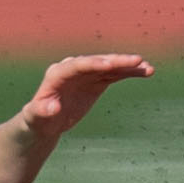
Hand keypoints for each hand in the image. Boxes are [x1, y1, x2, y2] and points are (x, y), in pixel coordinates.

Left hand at [19, 54, 153, 139]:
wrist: (46, 121)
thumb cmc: (37, 119)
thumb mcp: (35, 117)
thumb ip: (42, 111)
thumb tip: (53, 107)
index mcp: (57, 75)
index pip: (77, 65)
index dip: (94, 64)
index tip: (110, 64)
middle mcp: (73, 69)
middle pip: (97, 62)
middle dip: (116, 61)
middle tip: (136, 61)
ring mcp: (86, 73)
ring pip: (109, 66)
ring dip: (128, 66)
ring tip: (147, 67)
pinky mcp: (97, 80)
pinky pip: (115, 74)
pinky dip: (129, 73)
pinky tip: (146, 72)